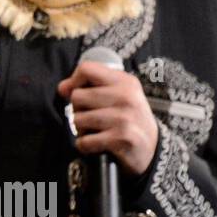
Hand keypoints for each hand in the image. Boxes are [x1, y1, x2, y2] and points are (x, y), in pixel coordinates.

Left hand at [56, 62, 157, 176]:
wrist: (153, 148)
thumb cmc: (129, 118)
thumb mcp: (119, 95)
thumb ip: (91, 86)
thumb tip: (63, 88)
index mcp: (124, 81)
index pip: (87, 69)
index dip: (73, 81)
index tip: (74, 92)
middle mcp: (126, 96)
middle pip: (77, 96)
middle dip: (78, 110)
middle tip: (92, 117)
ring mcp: (124, 117)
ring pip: (78, 119)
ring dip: (82, 130)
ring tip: (97, 131)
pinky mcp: (122, 138)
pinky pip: (84, 141)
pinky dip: (85, 146)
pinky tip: (98, 144)